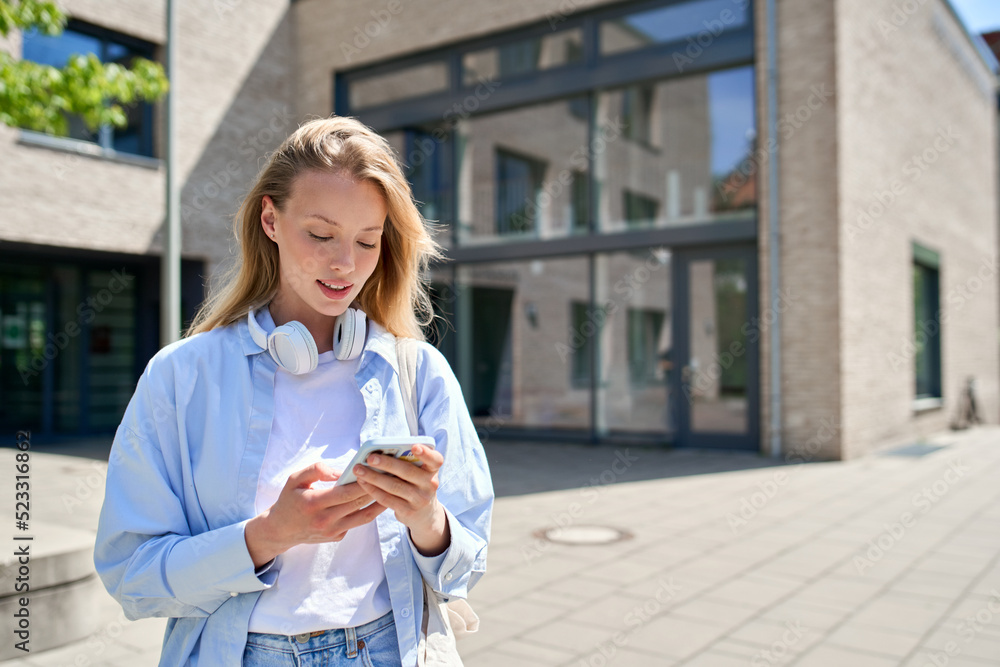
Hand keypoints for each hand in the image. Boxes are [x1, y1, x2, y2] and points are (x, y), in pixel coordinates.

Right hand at [245, 461, 385, 567]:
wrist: (280, 530)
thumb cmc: (289, 500)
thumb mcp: (295, 479)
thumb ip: (317, 470)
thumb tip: (341, 472)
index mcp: (314, 503)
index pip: (345, 492)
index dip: (363, 482)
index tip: (377, 470)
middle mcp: (325, 520)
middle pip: (358, 503)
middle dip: (375, 489)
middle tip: (391, 476)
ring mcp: (332, 531)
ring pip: (363, 516)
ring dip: (379, 502)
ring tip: (392, 489)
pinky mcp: (337, 537)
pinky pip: (356, 523)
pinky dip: (368, 511)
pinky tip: (378, 500)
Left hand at [353, 444, 449, 555]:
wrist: (424, 515)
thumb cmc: (416, 485)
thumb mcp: (420, 473)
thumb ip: (408, 462)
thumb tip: (379, 452)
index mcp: (432, 470)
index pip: (435, 459)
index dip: (426, 453)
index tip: (414, 446)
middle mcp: (430, 484)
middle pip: (407, 471)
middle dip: (387, 463)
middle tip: (370, 457)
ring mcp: (419, 499)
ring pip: (394, 486)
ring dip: (373, 477)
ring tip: (358, 469)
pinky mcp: (408, 511)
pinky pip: (387, 499)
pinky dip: (372, 489)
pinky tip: (362, 482)